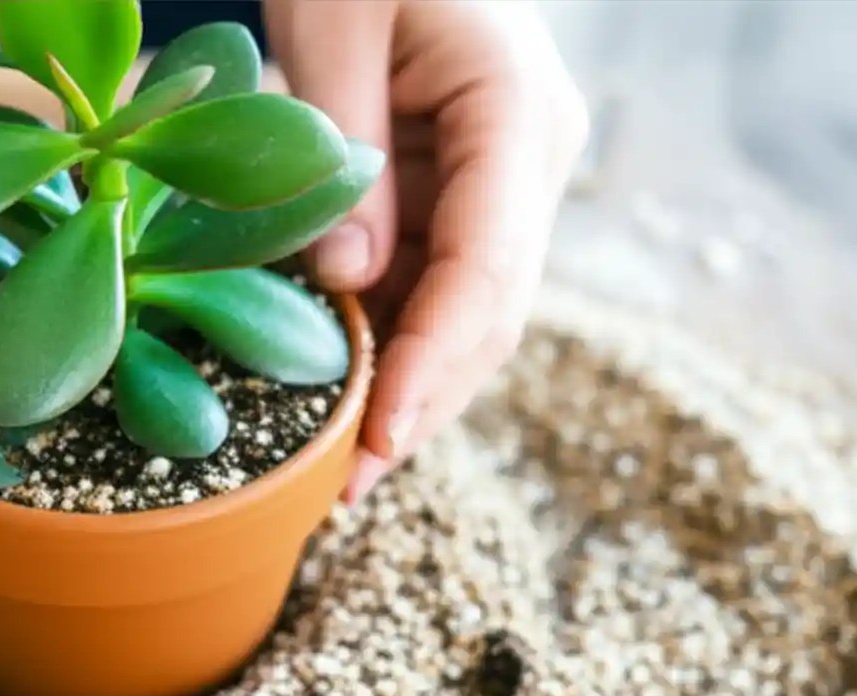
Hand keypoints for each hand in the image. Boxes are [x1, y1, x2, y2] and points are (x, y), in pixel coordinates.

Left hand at [265, 0, 588, 499]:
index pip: (489, 267)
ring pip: (460, 317)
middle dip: (419, 403)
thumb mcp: (335, 20)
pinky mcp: (453, 201)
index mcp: (516, 115)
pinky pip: (427, 290)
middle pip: (486, 313)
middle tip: (344, 488)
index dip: (433, 363)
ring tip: (332, 469)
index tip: (378, 437)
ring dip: (402, 391)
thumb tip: (352, 285)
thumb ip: (343, 153)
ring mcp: (495, 188)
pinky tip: (337, 396)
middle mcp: (524, 165)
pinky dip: (384, 346)